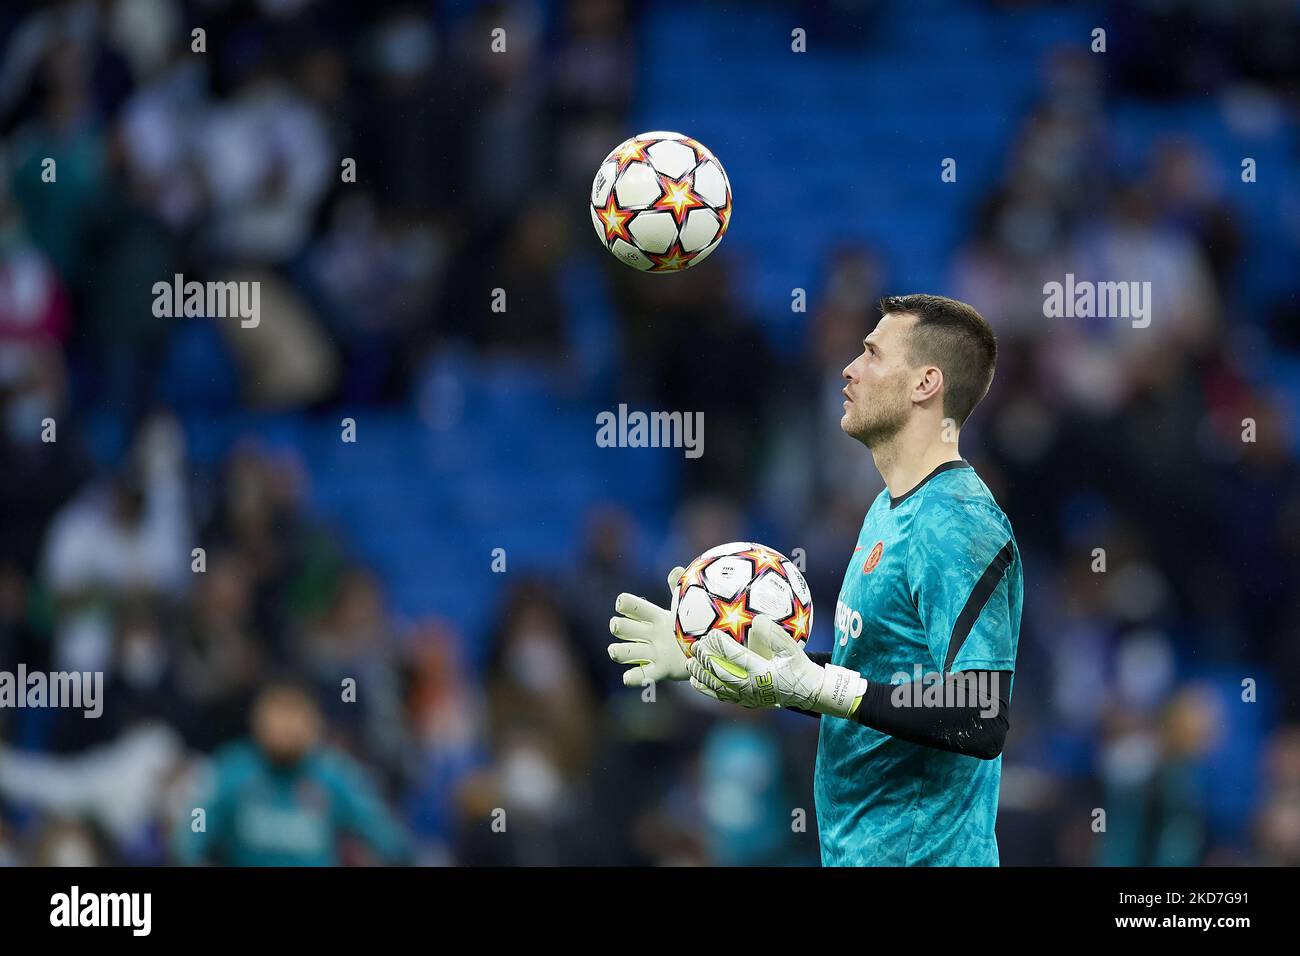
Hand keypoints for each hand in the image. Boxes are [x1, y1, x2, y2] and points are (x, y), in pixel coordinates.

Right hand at [608, 567, 688, 686]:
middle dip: (617, 627)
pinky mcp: (659, 671)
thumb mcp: (688, 606)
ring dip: (618, 652)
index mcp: (655, 617)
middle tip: (617, 626)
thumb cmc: (696, 625)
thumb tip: (676, 570)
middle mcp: (648, 635)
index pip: (633, 607)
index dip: (625, 604)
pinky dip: (632, 678)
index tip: (621, 603)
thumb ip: (679, 589)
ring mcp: (652, 653)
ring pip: (625, 652)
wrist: (712, 651)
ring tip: (615, 651)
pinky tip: (627, 678)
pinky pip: (641, 676)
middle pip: (622, 629)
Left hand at [685, 614, 866, 717]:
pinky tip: (695, 681)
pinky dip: (706, 689)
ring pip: (718, 687)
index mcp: (762, 672)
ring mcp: (747, 697)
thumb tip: (757, 619)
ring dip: (702, 675)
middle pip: (722, 673)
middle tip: (695, 646)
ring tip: (689, 663)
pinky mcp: (745, 702)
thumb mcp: (792, 648)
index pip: (736, 657)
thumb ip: (775, 634)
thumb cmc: (799, 666)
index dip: (720, 645)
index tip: (710, 634)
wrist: (807, 691)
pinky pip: (721, 696)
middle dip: (706, 659)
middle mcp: (751, 687)